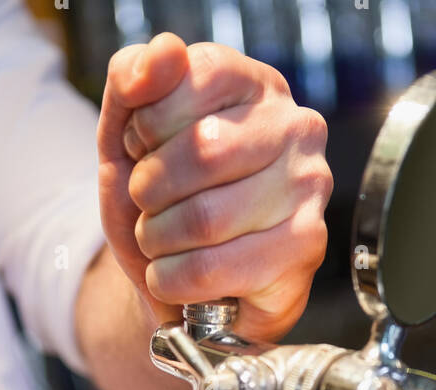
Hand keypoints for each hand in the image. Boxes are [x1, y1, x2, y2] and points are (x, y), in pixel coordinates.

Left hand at [98, 32, 332, 343]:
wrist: (182, 290)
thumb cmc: (163, 204)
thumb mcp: (126, 135)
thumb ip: (129, 78)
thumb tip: (163, 53)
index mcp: (254, 85)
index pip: (196, 75)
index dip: (148, 122)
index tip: (142, 150)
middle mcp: (295, 127)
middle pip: (202, 149)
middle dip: (149, 189)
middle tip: (147, 206)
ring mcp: (309, 188)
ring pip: (206, 217)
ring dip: (158, 239)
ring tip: (161, 243)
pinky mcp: (305, 248)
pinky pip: (214, 268)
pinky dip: (172, 279)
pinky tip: (174, 276)